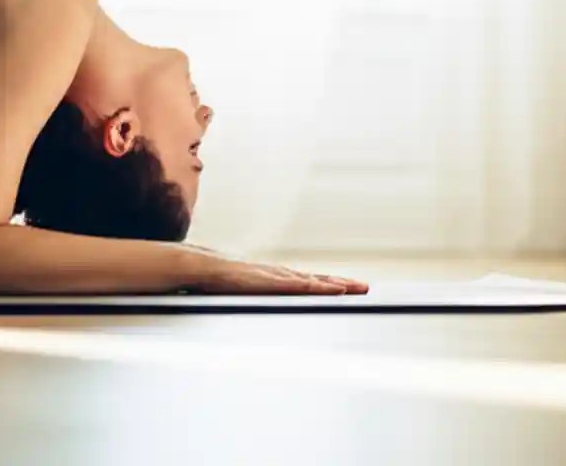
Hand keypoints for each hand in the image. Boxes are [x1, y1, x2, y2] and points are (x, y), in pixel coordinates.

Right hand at [193, 252, 367, 294]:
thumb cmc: (218, 280)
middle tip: (365, 288)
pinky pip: (296, 286)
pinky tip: (328, 289)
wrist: (200, 267)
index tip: (349, 288)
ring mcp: (274, 277)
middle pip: (316, 280)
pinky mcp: (267, 281)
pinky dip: (313, 288)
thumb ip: (254, 294)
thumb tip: (259, 297)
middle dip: (341, 284)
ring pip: (311, 282)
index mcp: (275, 279)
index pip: (309, 282)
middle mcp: (279, 275)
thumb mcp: (242, 290)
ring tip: (354, 288)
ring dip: (333, 285)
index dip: (329, 284)